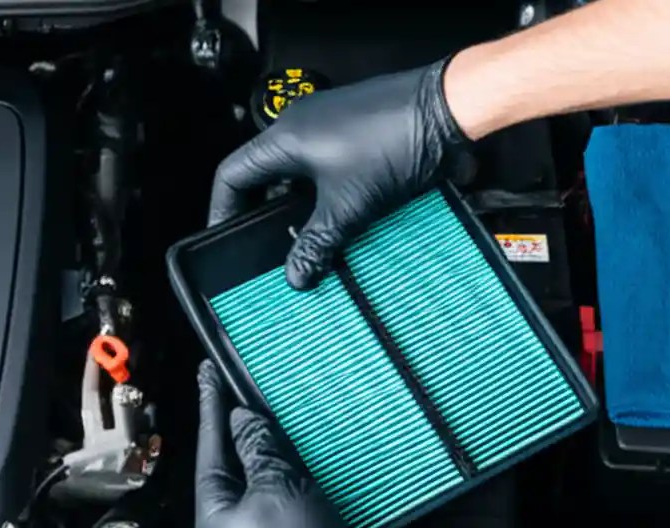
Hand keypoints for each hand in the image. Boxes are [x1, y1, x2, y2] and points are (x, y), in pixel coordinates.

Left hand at [193, 361, 396, 527]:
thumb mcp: (278, 488)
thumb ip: (259, 448)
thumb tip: (243, 419)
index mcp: (214, 508)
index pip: (210, 441)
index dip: (213, 403)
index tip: (209, 372)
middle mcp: (230, 525)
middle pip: (232, 461)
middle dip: (240, 426)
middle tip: (241, 387)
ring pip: (260, 481)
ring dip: (269, 451)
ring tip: (276, 418)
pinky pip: (282, 500)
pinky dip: (290, 476)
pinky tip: (305, 465)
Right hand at [208, 58, 466, 289]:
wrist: (447, 112)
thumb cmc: (395, 137)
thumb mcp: (349, 205)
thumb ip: (317, 242)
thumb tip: (297, 273)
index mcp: (284, 138)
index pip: (233, 175)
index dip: (223, 209)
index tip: (223, 236)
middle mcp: (302, 128)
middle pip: (267, 179)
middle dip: (268, 216)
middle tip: (271, 250)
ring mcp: (332, 130)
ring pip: (302, 179)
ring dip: (305, 212)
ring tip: (311, 244)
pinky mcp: (359, 137)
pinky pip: (331, 173)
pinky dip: (332, 200)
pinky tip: (346, 225)